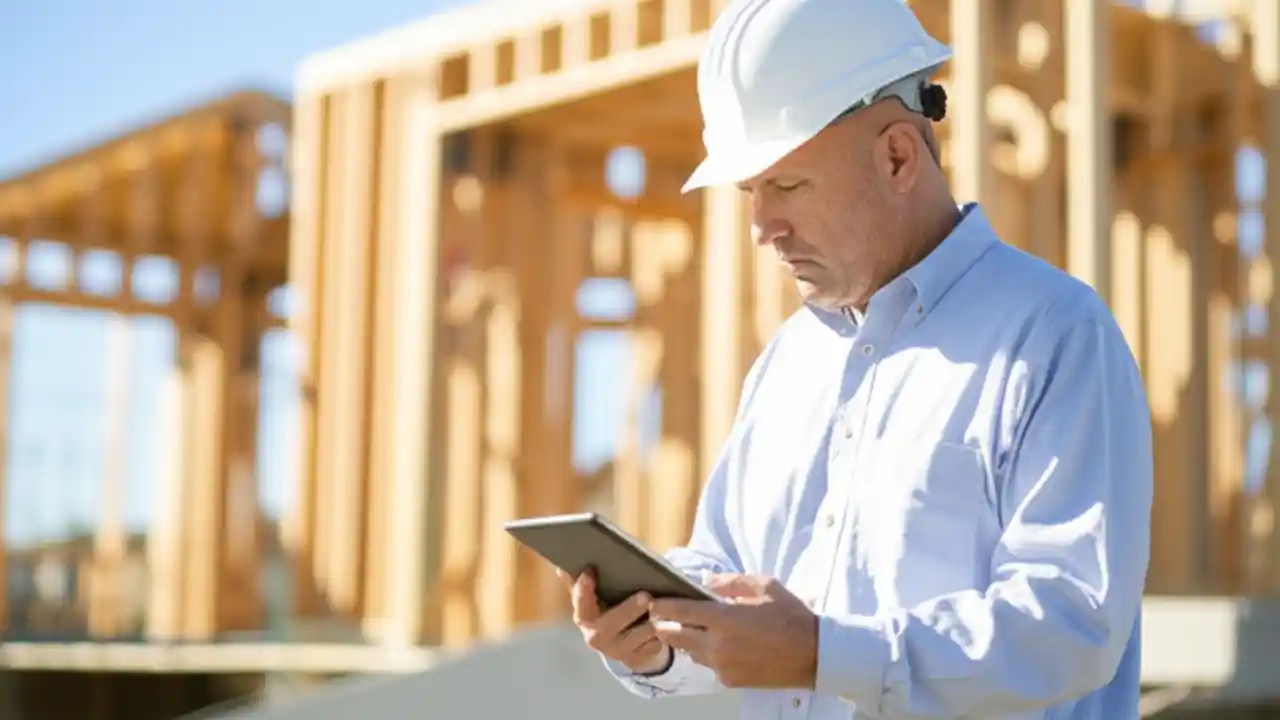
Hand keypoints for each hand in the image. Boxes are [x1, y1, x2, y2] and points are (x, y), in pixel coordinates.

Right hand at [557, 567, 671, 674]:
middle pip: (612, 623)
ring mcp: (618, 651)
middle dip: (628, 610)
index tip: (589, 572)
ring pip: (639, 635)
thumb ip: (580, 586)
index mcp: (584, 618)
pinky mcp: (638, 658)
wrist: (625, 647)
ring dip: (651, 621)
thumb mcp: (595, 601)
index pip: (581, 603)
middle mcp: (597, 637)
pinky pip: (654, 644)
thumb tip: (560, 568)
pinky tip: (672, 622)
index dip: (583, 589)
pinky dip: (663, 633)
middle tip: (645, 596)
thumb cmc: (609, 612)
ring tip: (664, 607)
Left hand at [650, 573, 816, 688]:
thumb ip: (731, 582)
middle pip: (675, 636)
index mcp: (725, 619)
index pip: (680, 612)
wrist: (814, 655)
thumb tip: (707, 580)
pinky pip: (707, 665)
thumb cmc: (790, 617)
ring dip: (685, 640)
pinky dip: (705, 653)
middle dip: (664, 625)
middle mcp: (718, 645)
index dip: (662, 607)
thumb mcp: (764, 586)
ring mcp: (723, 666)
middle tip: (660, 616)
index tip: (653, 602)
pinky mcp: (730, 680)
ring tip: (689, 628)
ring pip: (689, 652)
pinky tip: (716, 643)